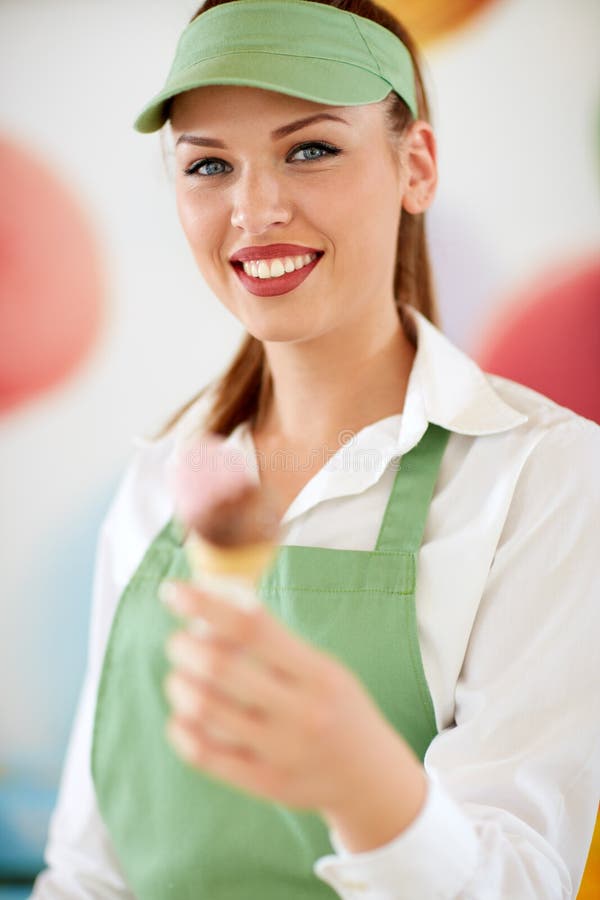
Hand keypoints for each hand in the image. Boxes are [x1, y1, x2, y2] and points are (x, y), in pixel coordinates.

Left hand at [160, 580, 426, 848]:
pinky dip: (181, 731)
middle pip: (221, 668)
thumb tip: (217, 603)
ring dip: (179, 685)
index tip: (173, 592)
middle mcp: (301, 712)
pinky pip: (206, 756)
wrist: (371, 777)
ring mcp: (282, 751)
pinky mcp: (265, 783)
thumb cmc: (336, 707)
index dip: (205, 605)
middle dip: (184, 646)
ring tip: (179, 676)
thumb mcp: (321, 667)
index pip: (250, 628)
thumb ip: (275, 642)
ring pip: (205, 710)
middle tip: (177, 641)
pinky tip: (180, 718)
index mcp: (317, 673)